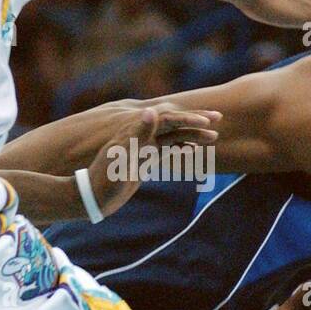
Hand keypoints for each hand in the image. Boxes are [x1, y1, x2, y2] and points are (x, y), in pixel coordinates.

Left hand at [86, 105, 220, 218]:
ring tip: (214, 136)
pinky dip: (182, 147)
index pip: (166, 118)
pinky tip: (195, 149)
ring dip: (192, 134)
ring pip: (173, 136)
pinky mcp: (143, 159)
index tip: (207, 122)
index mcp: (135, 131)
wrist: (92, 198)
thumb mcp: (120, 158)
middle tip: (218, 118)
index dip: (187, 118)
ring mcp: (143, 147)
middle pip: (173, 123)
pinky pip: (167, 149)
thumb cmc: (104, 180)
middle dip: (195, 121)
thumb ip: (137, 134)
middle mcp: (141, 135)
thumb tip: (151, 111)